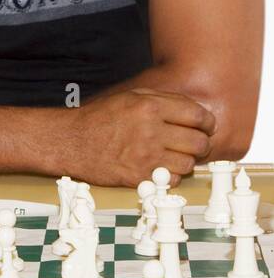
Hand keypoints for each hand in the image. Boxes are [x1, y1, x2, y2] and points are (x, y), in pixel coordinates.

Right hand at [62, 88, 214, 186]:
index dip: (207, 123)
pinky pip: (171, 180)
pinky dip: (168, 176)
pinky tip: (157, 167)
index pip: (199, 116)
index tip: (204, 128)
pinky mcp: (139, 176)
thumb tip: (195, 111)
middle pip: (199, 143)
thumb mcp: (130, 97)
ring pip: (188, 164)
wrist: (69, 141)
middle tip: (188, 144)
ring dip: (183, 161)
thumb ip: (164, 100)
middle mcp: (150, 131)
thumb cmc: (99, 118)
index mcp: (150, 107)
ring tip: (170, 156)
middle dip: (198, 144)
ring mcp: (145, 156)